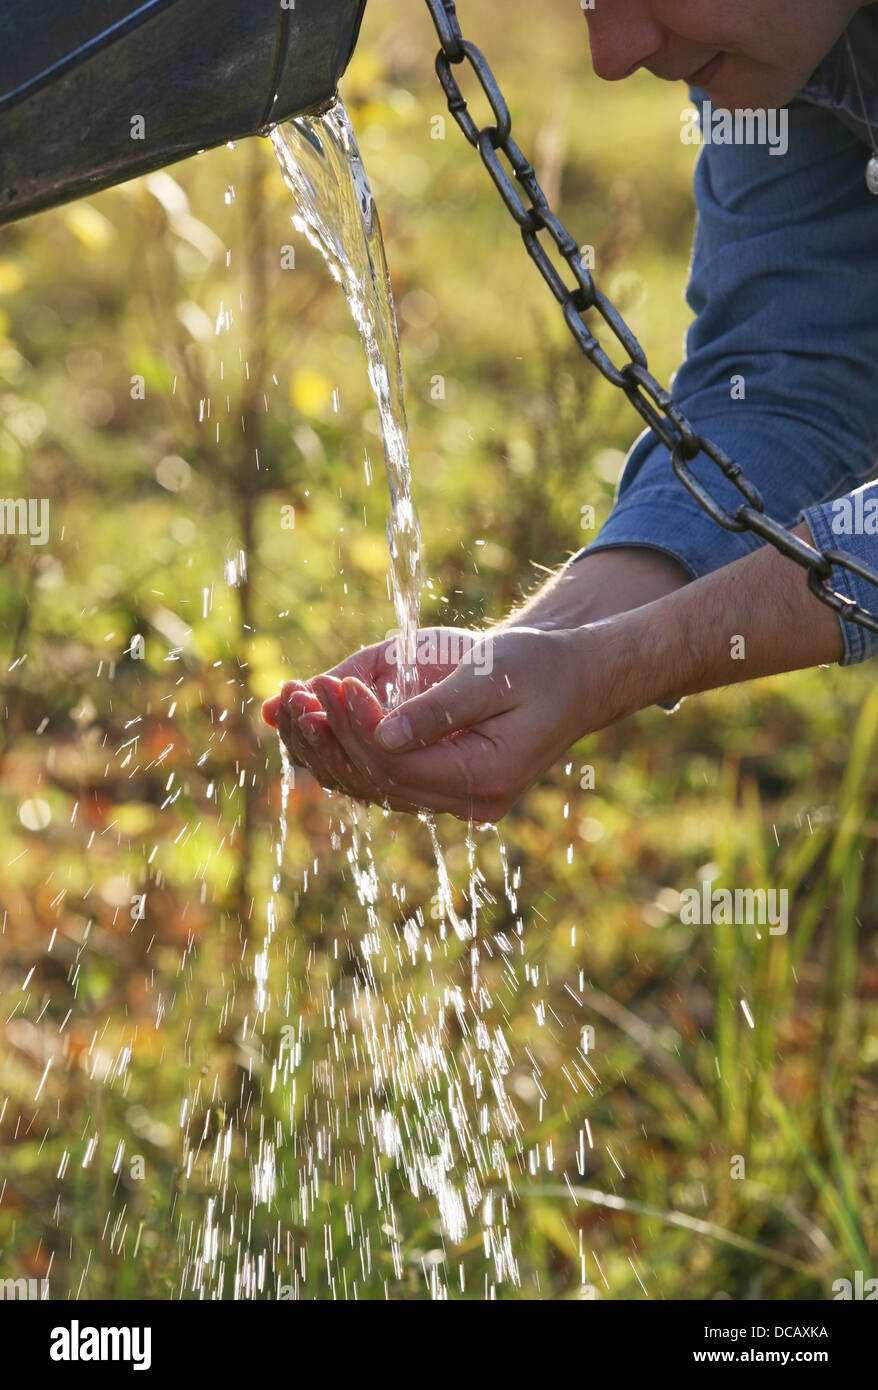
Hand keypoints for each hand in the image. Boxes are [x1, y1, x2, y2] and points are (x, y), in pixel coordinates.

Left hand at [263, 625, 615, 821]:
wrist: (573, 677)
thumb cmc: (538, 667)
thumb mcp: (492, 677)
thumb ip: (439, 708)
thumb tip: (382, 736)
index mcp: (485, 780)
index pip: (399, 766)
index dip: (357, 727)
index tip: (332, 681)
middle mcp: (465, 801)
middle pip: (376, 780)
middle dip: (328, 735)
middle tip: (293, 690)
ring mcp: (449, 796)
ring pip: (368, 783)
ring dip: (322, 745)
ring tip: (287, 700)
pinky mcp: (435, 779)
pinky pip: (375, 773)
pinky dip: (338, 746)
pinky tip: (305, 716)